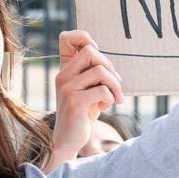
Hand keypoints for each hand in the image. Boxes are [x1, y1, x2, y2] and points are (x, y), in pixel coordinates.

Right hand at [49, 29, 123, 163]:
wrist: (68, 140)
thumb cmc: (83, 113)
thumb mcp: (86, 89)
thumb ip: (92, 73)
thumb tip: (108, 62)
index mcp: (64, 69)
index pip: (67, 37)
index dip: (84, 37)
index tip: (98, 54)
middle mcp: (62, 75)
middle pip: (91, 51)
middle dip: (110, 66)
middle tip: (116, 83)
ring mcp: (67, 88)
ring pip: (100, 71)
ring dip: (115, 85)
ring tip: (115, 98)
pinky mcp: (75, 102)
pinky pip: (102, 90)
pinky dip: (111, 98)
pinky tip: (105, 106)